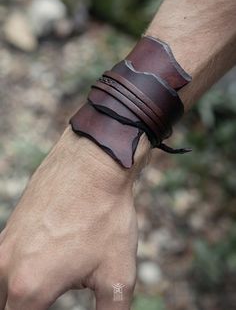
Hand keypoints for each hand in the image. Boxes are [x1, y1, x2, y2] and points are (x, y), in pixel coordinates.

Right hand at [0, 127, 149, 309]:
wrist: (92, 162)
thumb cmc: (105, 216)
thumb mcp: (117, 276)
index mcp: (28, 288)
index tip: (53, 306)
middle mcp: (6, 267)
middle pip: (8, 307)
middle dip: (30, 307)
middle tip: (54, 298)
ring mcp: (4, 244)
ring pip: (5, 287)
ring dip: (24, 295)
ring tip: (57, 280)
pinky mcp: (10, 227)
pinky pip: (8, 262)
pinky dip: (23, 273)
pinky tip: (48, 262)